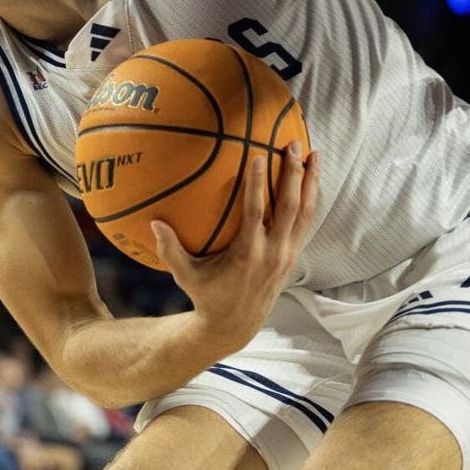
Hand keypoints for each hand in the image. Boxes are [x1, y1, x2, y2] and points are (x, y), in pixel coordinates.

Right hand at [151, 142, 320, 353]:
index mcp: (247, 254)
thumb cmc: (207, 296)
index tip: (258, 157)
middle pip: (290, 208)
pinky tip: (312, 178)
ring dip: (311, 182)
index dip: (258, 185)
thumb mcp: (186, 276)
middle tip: (293, 144)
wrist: (236, 324)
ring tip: (315, 154)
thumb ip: (170, 250)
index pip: (256, 213)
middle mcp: (273, 253)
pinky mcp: (293, 256)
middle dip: (294, 174)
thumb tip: (154, 223)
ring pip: (306, 213)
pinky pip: (306, 222)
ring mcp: (287, 254)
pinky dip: (311, 198)